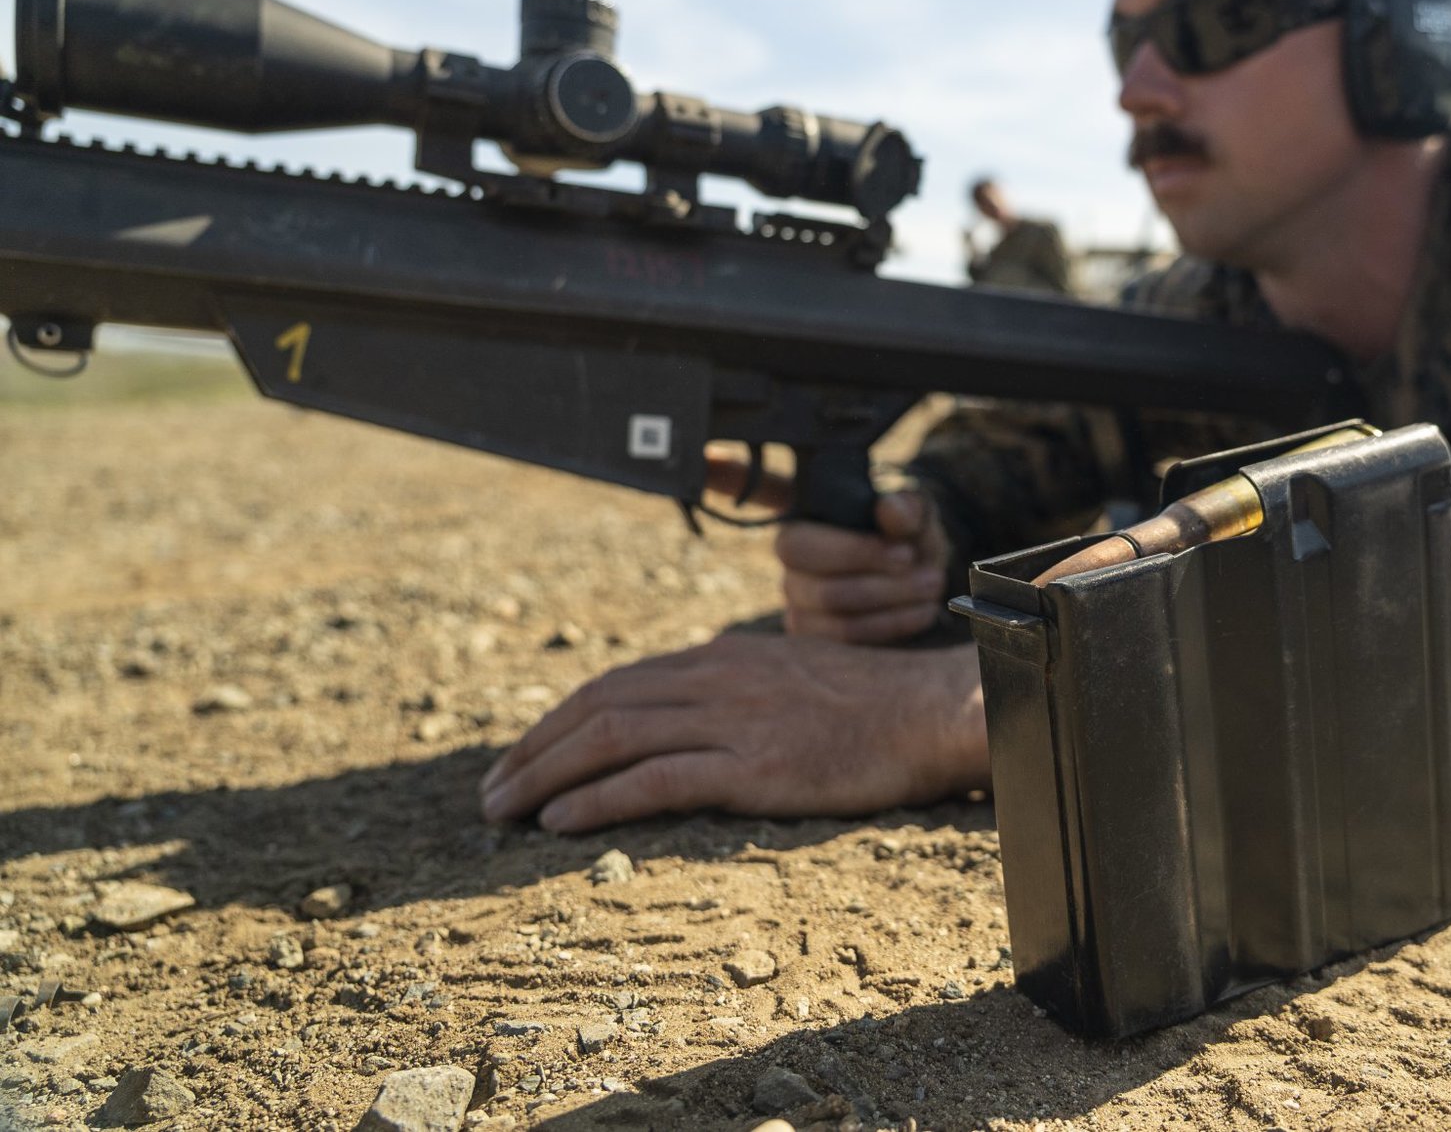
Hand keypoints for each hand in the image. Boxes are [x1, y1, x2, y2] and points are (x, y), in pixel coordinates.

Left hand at [479, 634, 986, 831]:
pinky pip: (657, 778)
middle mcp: (717, 679)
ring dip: (546, 774)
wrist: (930, 712)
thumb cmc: (870, 707)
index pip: (617, 682)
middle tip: (491, 791)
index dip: (557, 720)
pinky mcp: (756, 765)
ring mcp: (734, 720)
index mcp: (721, 657)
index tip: (522, 756)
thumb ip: (734, 691)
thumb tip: (686, 720)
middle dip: (534, 748)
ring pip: (613, 736)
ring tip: (504, 811)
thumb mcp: (787, 678)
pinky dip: (599, 798)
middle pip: (599, 704)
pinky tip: (561, 822)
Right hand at [775, 490, 950, 642]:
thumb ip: (903, 508)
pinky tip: (923, 612)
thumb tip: (888, 509)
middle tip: (932, 578)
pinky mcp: (825, 648)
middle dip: (885, 589)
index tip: (905, 554)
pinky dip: (895, 629)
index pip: (800, 548)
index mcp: (796, 537)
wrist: (914, 572)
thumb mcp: (911, 514)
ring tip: (932, 593)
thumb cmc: (903, 536)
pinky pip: (856, 648)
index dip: (853, 553)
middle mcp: (792, 580)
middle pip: (825, 593)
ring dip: (896, 611)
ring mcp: (804, 618)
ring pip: (843, 626)